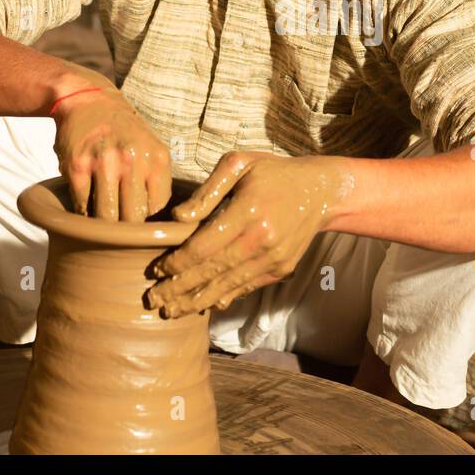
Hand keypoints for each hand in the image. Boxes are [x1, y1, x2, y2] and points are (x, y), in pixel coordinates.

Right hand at [50, 63, 172, 220]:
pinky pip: (82, 206)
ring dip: (103, 225)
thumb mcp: (152, 149)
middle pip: (133, 218)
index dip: (147, 221)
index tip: (139, 221)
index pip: (157, 210)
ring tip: (103, 222)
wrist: (88, 99)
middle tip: (120, 230)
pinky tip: (87, 206)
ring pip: (106, 217)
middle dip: (126, 230)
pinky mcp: (76, 167)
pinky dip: (83, 213)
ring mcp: (103, 163)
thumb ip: (156, 181)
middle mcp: (132, 160)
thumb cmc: (125, 132)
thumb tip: (157, 226)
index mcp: (157, 158)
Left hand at [145, 151, 354, 317]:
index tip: (157, 269)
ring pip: (227, 285)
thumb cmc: (274, 174)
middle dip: (179, 289)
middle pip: (211, 271)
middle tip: (153, 300)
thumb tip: (179, 217)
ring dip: (196, 301)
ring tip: (171, 311)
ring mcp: (273, 258)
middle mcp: (261, 239)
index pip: (203, 246)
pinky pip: (246, 287)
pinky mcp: (280, 269)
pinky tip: (202, 304)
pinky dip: (223, 298)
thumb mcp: (240, 164)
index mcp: (247, 211)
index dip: (177, 262)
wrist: (320, 193)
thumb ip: (207, 189)